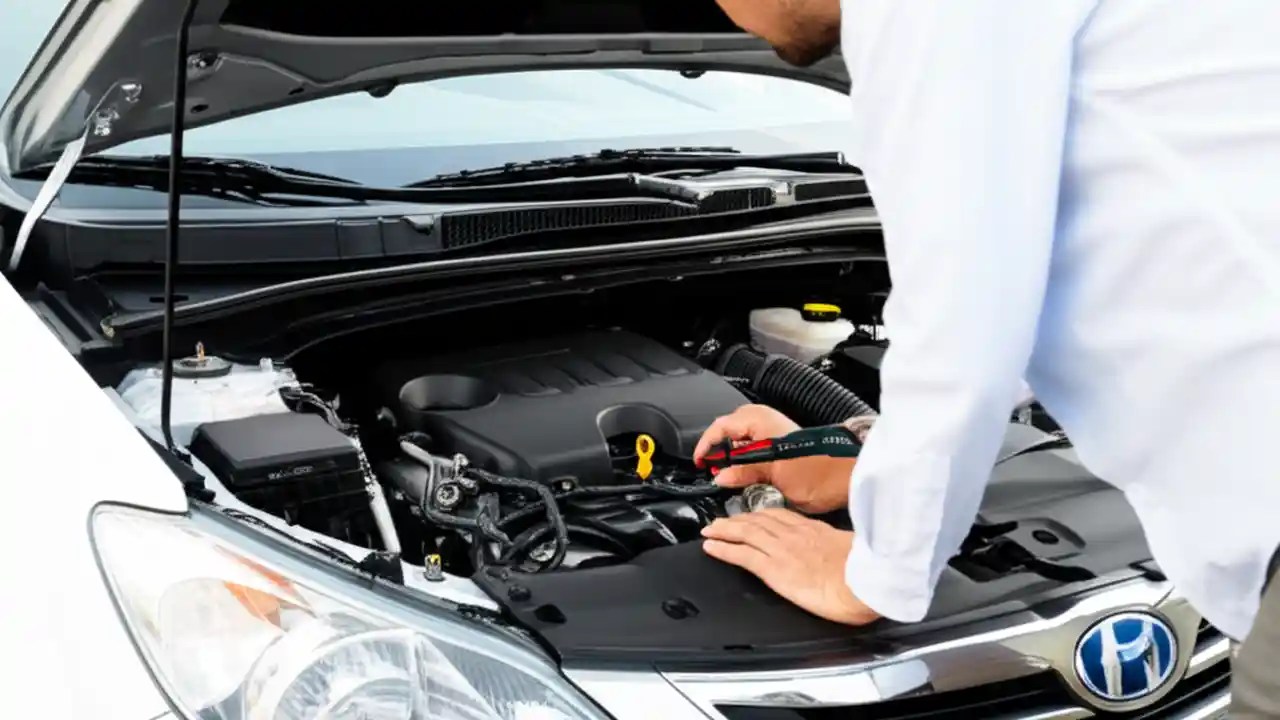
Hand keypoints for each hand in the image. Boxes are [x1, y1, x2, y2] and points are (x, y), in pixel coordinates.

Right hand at [694, 404, 854, 513]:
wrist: (848, 475)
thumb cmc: (818, 472)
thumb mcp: (774, 476)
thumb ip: (743, 474)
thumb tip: (720, 476)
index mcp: (760, 422)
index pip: (720, 427)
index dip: (706, 445)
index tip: (699, 462)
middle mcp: (766, 420)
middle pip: (729, 429)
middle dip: (718, 448)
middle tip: (711, 469)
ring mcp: (774, 429)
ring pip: (741, 437)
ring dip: (732, 455)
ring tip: (728, 474)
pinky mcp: (782, 441)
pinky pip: (754, 444)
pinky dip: (746, 457)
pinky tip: (746, 473)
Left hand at [701, 508, 879, 625]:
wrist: (863, 583)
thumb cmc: (866, 573)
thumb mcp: (854, 551)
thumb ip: (841, 549)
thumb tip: (843, 555)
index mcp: (815, 530)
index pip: (781, 516)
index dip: (762, 515)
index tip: (752, 515)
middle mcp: (794, 535)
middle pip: (759, 520)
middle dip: (738, 519)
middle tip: (722, 521)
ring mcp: (781, 549)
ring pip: (745, 532)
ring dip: (724, 530)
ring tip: (710, 530)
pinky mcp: (772, 568)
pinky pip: (741, 554)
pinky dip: (723, 548)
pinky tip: (710, 548)